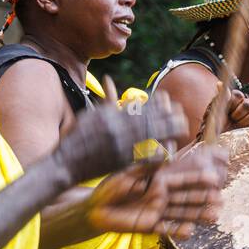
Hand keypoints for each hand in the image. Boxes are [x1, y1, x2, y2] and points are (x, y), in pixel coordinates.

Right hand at [53, 80, 187, 184]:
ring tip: (182, 128)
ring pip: (150, 136)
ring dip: (168, 131)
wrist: (66, 164)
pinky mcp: (121, 162)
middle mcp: (116, 128)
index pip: (138, 106)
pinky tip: (169, 148)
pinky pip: (144, 156)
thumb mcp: (90, 115)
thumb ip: (106, 103)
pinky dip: (158, 151)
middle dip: (168, 117)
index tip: (168, 101)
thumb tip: (113, 84)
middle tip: (182, 115)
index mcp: (109, 115)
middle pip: (149, 119)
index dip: (156, 104)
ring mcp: (119, 146)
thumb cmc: (77, 138)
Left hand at [85, 143, 225, 238]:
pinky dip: (177, 230)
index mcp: (157, 181)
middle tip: (221, 200)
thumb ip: (147, 164)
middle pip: (186, 198)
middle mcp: (161, 197)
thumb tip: (165, 150)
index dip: (197, 180)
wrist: (95, 209)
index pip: (181, 180)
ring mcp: (156, 212)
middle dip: (203, 199)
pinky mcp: (149, 226)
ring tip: (214, 217)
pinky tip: (191, 231)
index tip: (214, 179)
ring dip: (197, 215)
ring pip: (180, 214)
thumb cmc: (109, 187)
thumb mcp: (128, 173)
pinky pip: (166, 229)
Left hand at [199, 85, 248, 139]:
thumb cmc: (218, 125)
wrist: (221, 141)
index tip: (227, 111)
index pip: (238, 95)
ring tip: (235, 126)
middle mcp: (246, 105)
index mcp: (235, 99)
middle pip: (247, 104)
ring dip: (242, 122)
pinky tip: (241, 130)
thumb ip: (222, 97)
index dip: (232, 103)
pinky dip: (248, 127)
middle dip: (236, 114)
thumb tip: (219, 83)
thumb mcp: (217, 111)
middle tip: (231, 120)